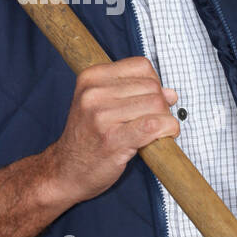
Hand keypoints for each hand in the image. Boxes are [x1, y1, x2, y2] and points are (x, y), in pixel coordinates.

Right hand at [44, 57, 179, 202]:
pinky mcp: (113, 139)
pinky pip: (153, 125)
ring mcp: (101, 116)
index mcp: (91, 77)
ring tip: (155, 131)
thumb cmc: (87, 138)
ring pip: (156, 104)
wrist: (66, 170)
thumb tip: (170, 93)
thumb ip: (134, 94)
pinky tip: (165, 136)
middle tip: (154, 121)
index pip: (141, 66)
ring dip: (165, 119)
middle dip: (161, 104)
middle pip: (151, 86)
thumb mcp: (100, 105)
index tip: (149, 100)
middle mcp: (94, 93)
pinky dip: (167, 129)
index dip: (154, 83)